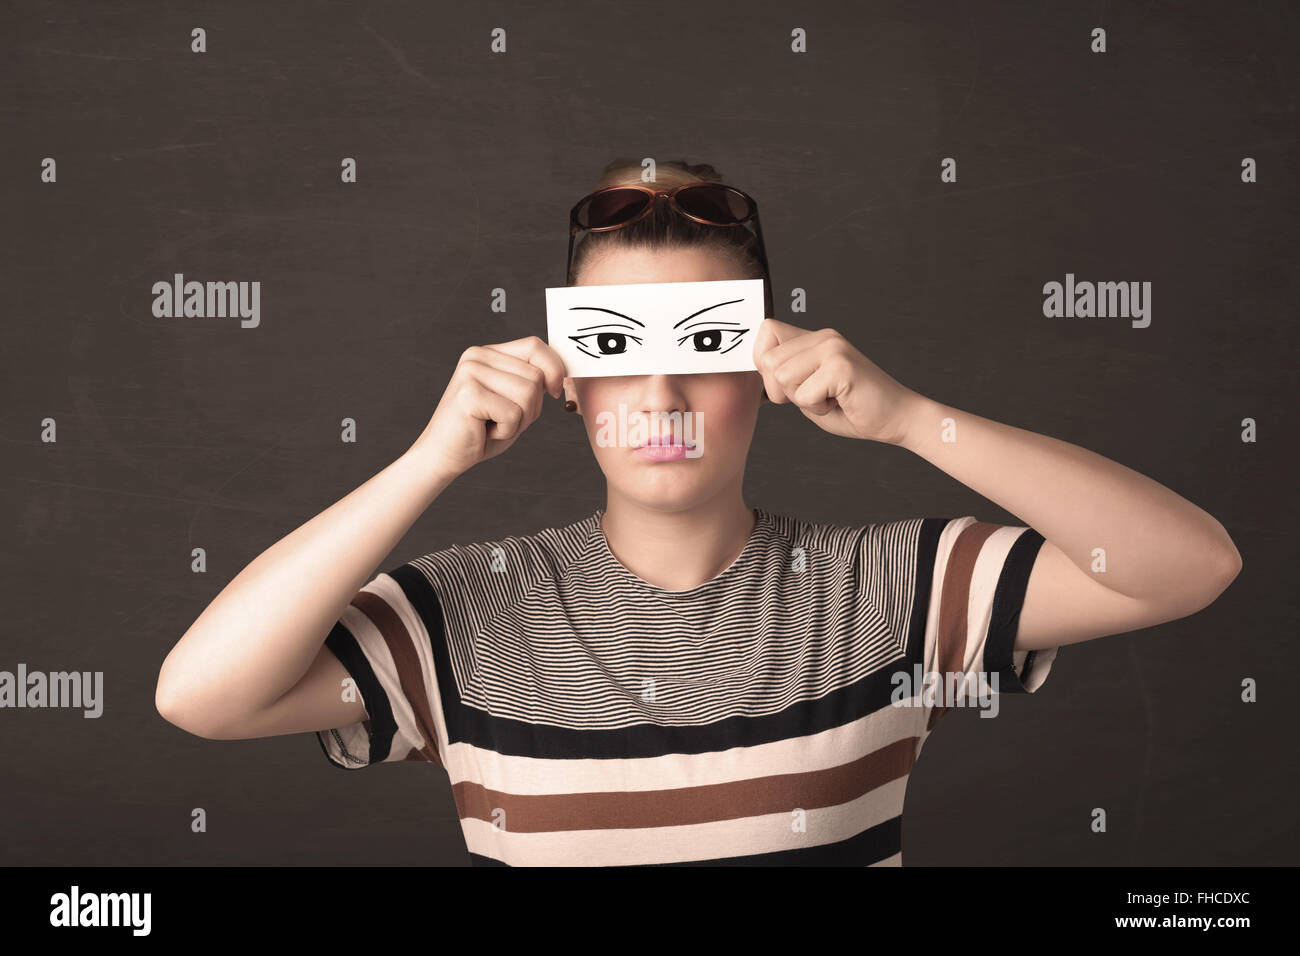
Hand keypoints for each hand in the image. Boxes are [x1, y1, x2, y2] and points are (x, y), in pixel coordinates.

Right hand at [408, 335, 565, 478]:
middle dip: (533, 408)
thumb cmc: (481, 431)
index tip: (554, 392)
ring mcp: (471, 373)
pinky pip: (513, 414)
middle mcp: (477, 356)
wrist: (444, 455)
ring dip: (520, 420)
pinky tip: (485, 431)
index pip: (534, 345)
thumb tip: (562, 373)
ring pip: (528, 394)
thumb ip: (533, 381)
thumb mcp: (514, 400)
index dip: (554, 369)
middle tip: (505, 419)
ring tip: (494, 424)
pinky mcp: (468, 395)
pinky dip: (506, 430)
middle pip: (536, 376)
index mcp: (488, 353)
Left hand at [753, 319, 920, 444]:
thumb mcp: (808, 390)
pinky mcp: (841, 365)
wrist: (897, 418)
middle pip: (769, 360)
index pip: (766, 331)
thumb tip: (756, 367)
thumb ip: (784, 376)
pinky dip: (817, 408)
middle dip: (782, 390)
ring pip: (782, 377)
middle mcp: (823, 336)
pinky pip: (804, 395)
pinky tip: (839, 402)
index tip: (785, 384)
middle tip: (814, 396)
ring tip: (828, 398)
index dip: (764, 362)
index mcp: (814, 338)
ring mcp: (833, 348)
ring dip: (801, 400)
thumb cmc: (851, 408)